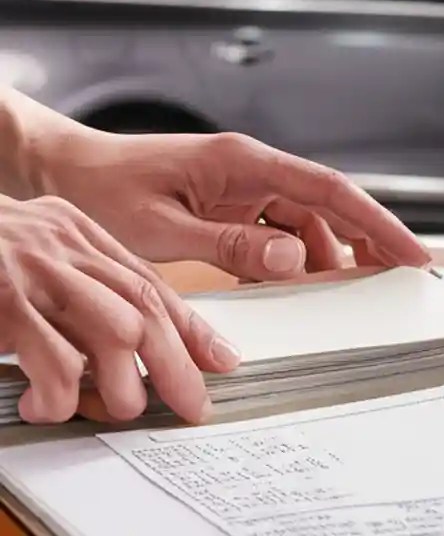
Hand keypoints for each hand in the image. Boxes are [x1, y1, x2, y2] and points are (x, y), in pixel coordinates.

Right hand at [0, 195, 236, 423]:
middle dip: (177, 364)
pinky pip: (51, 353)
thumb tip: (125, 348)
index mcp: (78, 233)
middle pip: (144, 309)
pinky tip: (50, 405)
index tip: (221, 362)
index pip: (151, 283)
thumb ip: (78, 289)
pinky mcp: (1, 297)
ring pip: (114, 330)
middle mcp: (63, 245)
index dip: (191, 327)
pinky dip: (62, 389)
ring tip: (118, 409)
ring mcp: (30, 268)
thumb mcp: (34, 257)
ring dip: (124, 381)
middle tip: (190, 405)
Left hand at [41, 130, 429, 282]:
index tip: (411, 251)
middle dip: (370, 238)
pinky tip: (299, 282)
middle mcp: (252, 168)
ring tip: (350, 289)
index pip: (329, 190)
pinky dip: (295, 257)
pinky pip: (278, 229)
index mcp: (244, 162)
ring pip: (307, 220)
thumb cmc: (102, 191)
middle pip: (330, 203)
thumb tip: (296, 259)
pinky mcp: (230, 202)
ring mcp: (242, 185)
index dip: (377, 222)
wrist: (61, 171)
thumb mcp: (162, 228)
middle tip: (402, 274)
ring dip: (330, 253)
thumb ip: (231, 246)